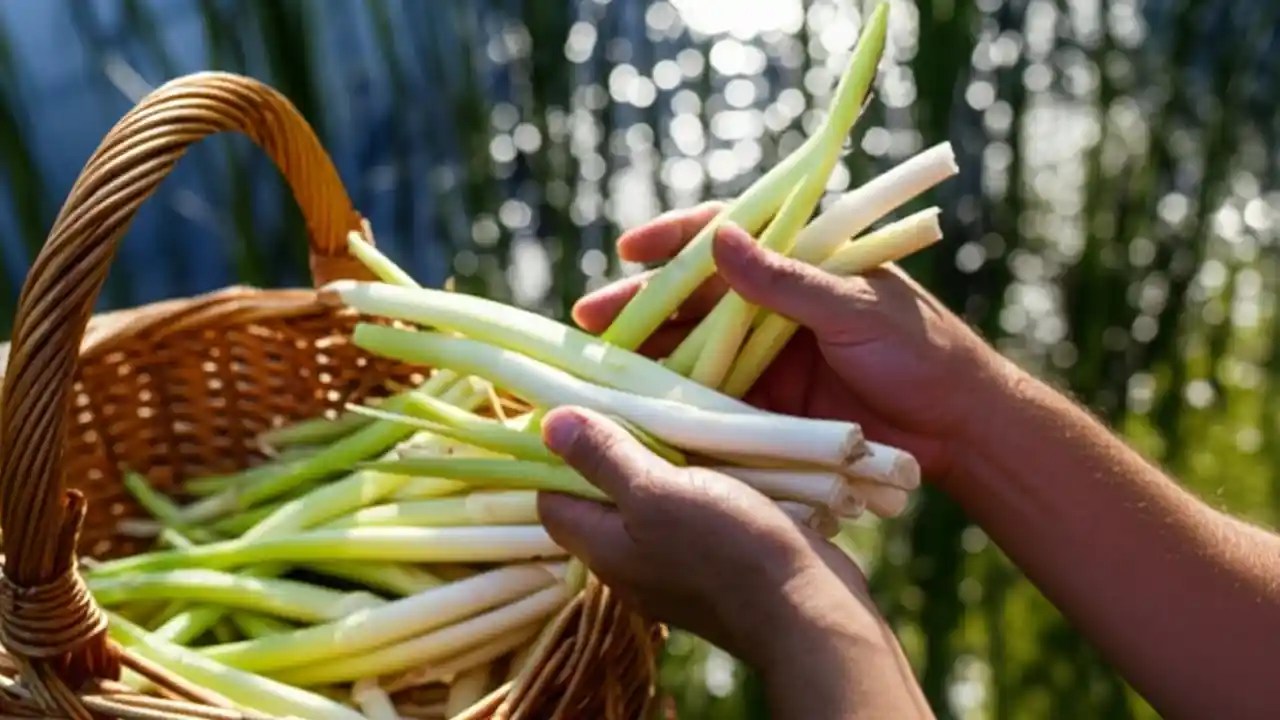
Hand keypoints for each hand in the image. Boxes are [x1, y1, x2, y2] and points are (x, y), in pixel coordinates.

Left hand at [537, 406, 931, 717]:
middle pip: (600, 500)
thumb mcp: (657, 492)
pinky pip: (688, 514)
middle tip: (631, 404)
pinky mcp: (714, 563)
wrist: (807, 608)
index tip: (576, 412)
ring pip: (649, 503)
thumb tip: (548, 424)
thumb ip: (604, 459)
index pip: (552, 501)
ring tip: (674, 421)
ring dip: (658, 464)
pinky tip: (713, 456)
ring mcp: (673, 567)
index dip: (555, 458)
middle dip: (610, 453)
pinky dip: (693, 483)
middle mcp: (630, 564)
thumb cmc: (727, 549)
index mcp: (603, 550)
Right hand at [573, 203, 1013, 482]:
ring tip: (597, 367)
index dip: (674, 240)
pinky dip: (673, 401)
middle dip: (640, 306)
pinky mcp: (766, 405)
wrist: (958, 428)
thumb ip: (786, 280)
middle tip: (589, 321)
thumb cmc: (921, 350)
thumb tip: (719, 238)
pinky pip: (709, 398)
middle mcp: (773, 305)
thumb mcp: (854, 306)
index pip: (726, 237)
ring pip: (692, 349)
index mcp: (800, 262)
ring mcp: (766, 356)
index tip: (631, 249)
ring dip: (646, 356)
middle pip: (693, 298)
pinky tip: (635, 407)